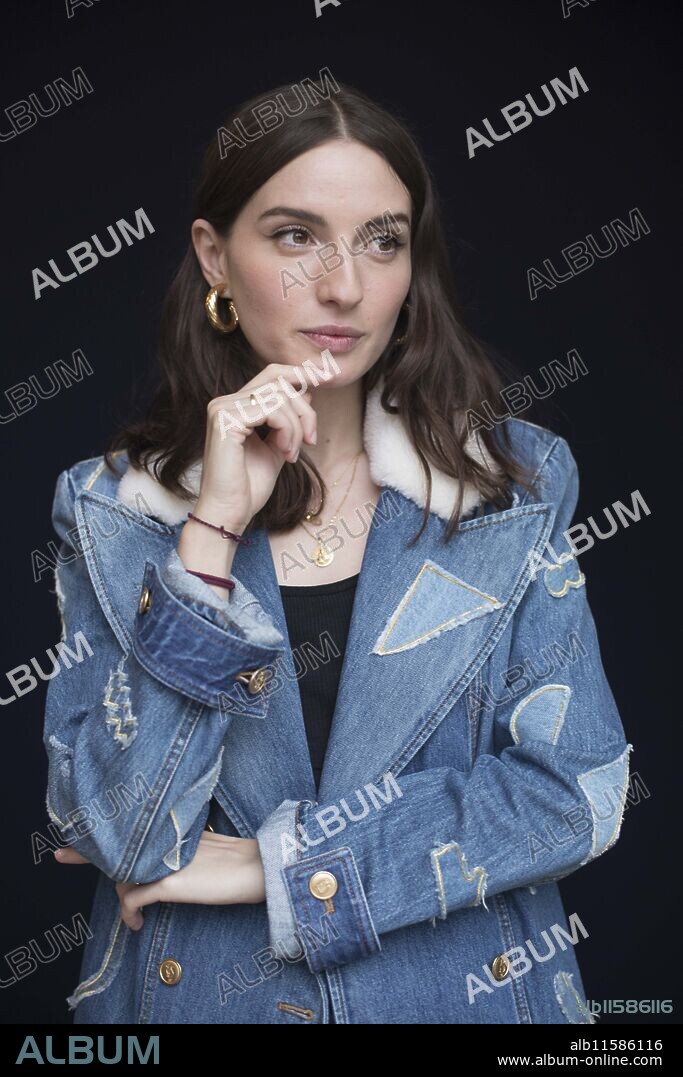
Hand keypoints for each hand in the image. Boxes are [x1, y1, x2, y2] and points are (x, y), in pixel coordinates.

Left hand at [53, 832, 265, 929]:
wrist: (258, 868)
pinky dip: (129, 914)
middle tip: (60, 853)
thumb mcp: (205, 849)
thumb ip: (182, 848)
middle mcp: (163, 843)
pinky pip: (132, 900)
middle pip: (117, 849)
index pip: (131, 828)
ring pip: (122, 877)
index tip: (76, 830)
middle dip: (85, 853)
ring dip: (122, 896)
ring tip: (134, 914)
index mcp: (172, 831)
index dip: (102, 831)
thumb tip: (165, 865)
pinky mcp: (167, 883)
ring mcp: (163, 862)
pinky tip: (136, 924)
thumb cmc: (239, 860)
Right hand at [199, 363, 321, 528]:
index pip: (271, 375)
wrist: (230, 513)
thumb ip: (289, 420)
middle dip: (305, 408)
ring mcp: (223, 408)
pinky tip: (285, 454)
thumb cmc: (249, 487)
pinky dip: (288, 432)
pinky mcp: (226, 419)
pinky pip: (273, 410)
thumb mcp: (278, 447)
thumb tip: (307, 391)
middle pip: (279, 382)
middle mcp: (225, 402)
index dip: (300, 372)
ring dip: (297, 426)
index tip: (329, 376)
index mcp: (235, 406)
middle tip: (311, 439)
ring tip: (292, 454)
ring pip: (279, 396)